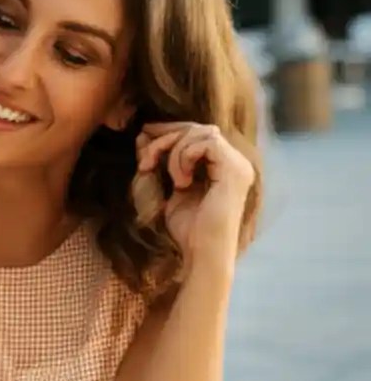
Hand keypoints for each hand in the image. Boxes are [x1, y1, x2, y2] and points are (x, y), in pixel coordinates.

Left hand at [135, 122, 255, 268]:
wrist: (202, 252)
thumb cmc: (187, 229)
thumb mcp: (167, 189)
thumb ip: (160, 162)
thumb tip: (144, 135)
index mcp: (221, 165)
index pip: (195, 132)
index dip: (168, 131)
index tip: (143, 140)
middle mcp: (234, 161)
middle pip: (197, 128)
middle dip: (165, 138)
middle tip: (144, 161)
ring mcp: (237, 164)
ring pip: (200, 132)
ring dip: (174, 151)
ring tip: (171, 179)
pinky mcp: (235, 170)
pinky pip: (206, 142)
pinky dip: (185, 157)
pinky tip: (181, 182)